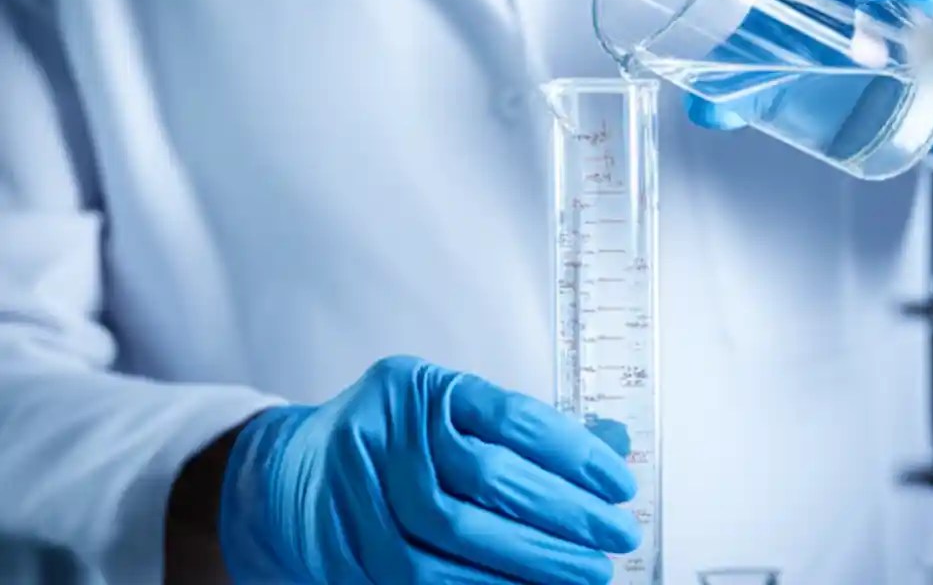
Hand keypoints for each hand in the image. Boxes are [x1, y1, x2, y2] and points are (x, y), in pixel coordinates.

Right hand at [218, 356, 640, 583]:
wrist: (291, 477)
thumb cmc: (394, 443)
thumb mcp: (453, 416)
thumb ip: (527, 433)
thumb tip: (613, 443)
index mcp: (419, 388)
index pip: (511, 417)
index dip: (574, 452)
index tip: (620, 483)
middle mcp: (385, 430)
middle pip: (486, 478)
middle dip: (563, 514)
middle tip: (615, 535)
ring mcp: (357, 490)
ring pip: (452, 535)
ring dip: (529, 562)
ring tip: (585, 571)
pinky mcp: (344, 546)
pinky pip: (421, 578)